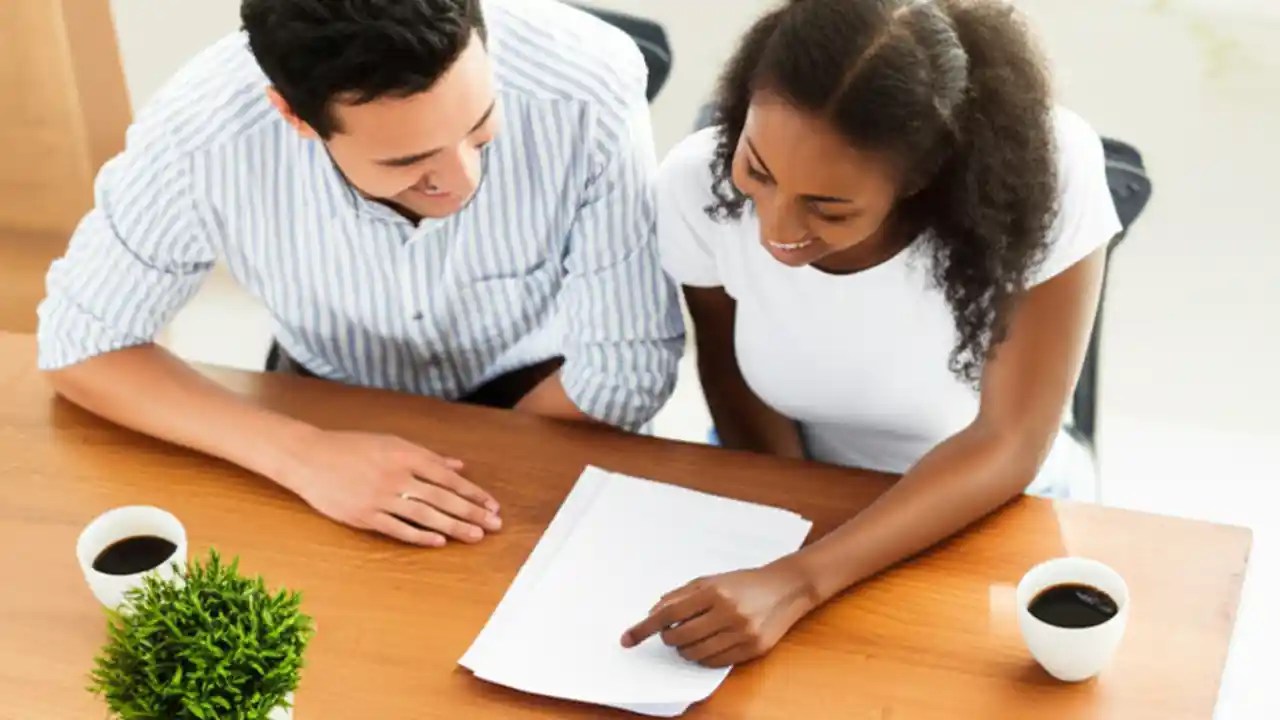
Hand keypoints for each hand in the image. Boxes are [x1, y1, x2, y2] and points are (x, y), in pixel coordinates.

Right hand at [274, 429, 501, 546]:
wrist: (309, 457)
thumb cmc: (352, 447)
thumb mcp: (391, 442)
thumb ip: (427, 456)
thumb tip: (458, 466)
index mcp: (405, 454)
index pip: (448, 477)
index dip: (473, 492)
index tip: (492, 505)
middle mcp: (397, 475)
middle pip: (442, 498)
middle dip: (472, 512)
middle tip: (495, 525)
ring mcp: (380, 496)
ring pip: (425, 515)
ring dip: (454, 526)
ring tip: (476, 535)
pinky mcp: (364, 515)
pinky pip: (397, 528)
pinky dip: (420, 536)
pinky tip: (439, 542)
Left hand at [620, 559, 816, 666]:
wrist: (786, 588)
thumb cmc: (744, 582)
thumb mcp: (711, 580)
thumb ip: (681, 595)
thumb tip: (654, 612)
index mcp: (714, 591)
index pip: (669, 614)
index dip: (645, 628)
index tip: (627, 639)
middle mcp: (727, 612)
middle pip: (679, 637)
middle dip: (669, 638)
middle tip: (672, 632)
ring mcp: (741, 633)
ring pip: (695, 653)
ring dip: (685, 649)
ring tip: (691, 638)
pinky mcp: (752, 649)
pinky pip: (715, 662)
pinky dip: (703, 657)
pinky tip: (707, 645)